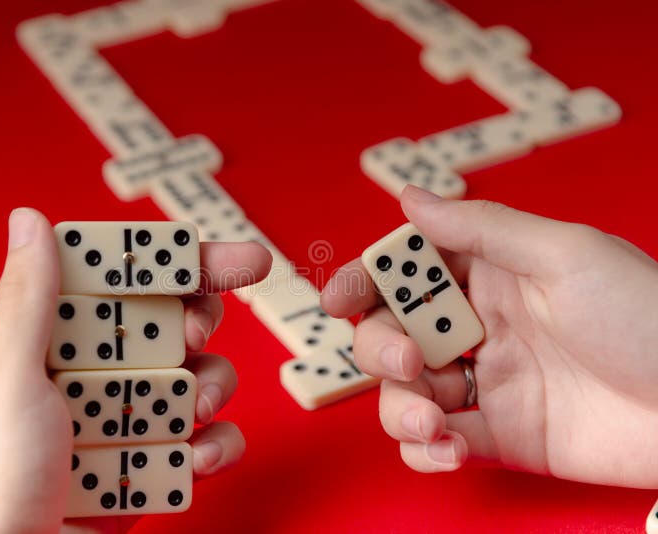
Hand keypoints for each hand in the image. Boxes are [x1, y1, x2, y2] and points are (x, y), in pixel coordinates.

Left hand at [0, 208, 270, 532]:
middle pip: (175, 324)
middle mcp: (101, 373)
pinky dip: (215, 447)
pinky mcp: (153, 466)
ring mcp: (131, 419)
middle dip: (200, 323)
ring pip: (201, 381)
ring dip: (211, 389)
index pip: (128, 281)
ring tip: (193, 409)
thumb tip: (30, 219)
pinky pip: (206, 442)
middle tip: (193, 337)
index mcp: (59, 340)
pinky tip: (199, 458)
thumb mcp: (8, 378)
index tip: (236, 260)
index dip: (183, 264)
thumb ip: (29, 300)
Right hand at [322, 185, 657, 487]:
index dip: (366, 281)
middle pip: (391, 333)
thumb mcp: (564, 255)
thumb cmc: (645, 318)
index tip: (338, 298)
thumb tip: (410, 198)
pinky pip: (436, 443)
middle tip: (406, 359)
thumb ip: (479, 228)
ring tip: (433, 422)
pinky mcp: (497, 437)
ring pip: (403, 393)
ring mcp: (485, 385)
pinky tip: (448, 450)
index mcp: (491, 277)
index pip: (408, 272)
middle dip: (380, 348)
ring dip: (399, 409)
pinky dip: (426, 451)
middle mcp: (479, 329)